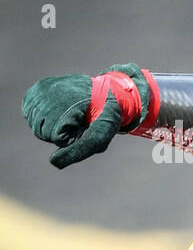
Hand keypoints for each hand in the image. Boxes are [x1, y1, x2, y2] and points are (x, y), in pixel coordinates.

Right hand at [22, 63, 149, 168]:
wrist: (107, 92)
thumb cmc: (105, 117)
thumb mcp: (101, 136)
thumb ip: (81, 150)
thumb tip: (53, 162)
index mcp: (70, 101)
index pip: (55, 137)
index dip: (71, 138)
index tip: (85, 125)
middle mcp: (53, 90)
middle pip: (41, 131)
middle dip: (59, 132)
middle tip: (78, 120)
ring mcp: (44, 87)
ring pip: (34, 123)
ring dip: (50, 125)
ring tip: (69, 114)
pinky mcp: (38, 87)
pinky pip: (29, 112)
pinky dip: (42, 117)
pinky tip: (58, 111)